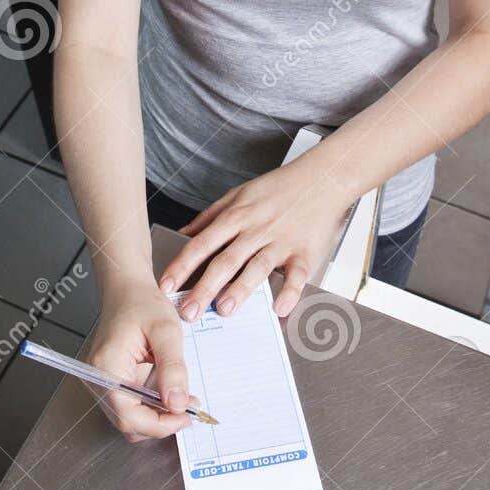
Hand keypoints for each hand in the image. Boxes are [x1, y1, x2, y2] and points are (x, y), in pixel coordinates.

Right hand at [88, 277, 198, 442]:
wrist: (128, 289)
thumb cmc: (142, 303)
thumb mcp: (166, 331)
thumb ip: (173, 369)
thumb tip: (178, 405)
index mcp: (107, 367)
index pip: (128, 415)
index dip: (159, 424)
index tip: (186, 416)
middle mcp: (99, 379)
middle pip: (128, 422)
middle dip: (162, 422)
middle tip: (190, 408)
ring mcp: (104, 382)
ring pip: (131, 418)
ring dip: (158, 416)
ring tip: (183, 399)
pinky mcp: (113, 382)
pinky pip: (132, 406)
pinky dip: (153, 407)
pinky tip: (170, 392)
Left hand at [156, 165, 349, 321]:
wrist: (322, 178)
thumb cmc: (278, 188)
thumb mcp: (238, 194)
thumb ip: (210, 216)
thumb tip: (183, 234)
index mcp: (236, 216)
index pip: (202, 243)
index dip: (182, 265)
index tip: (167, 285)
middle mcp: (256, 229)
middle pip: (226, 260)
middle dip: (204, 287)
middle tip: (188, 311)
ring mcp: (281, 241)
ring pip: (257, 267)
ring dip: (240, 290)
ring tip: (224, 310)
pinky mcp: (305, 252)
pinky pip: (297, 275)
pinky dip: (289, 292)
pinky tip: (279, 308)